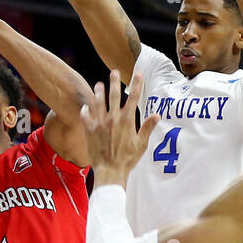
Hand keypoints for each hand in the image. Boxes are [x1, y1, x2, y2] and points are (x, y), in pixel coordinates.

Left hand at [80, 70, 158, 186]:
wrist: (110, 171)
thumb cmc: (127, 159)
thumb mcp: (141, 144)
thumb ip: (147, 128)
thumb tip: (157, 115)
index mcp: (127, 121)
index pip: (134, 98)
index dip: (137, 84)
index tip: (139, 74)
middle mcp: (113, 119)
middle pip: (114, 96)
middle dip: (114, 82)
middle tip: (113, 72)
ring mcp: (100, 123)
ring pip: (98, 103)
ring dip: (98, 92)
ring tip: (98, 85)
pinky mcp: (90, 130)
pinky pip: (86, 117)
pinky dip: (85, 110)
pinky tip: (85, 106)